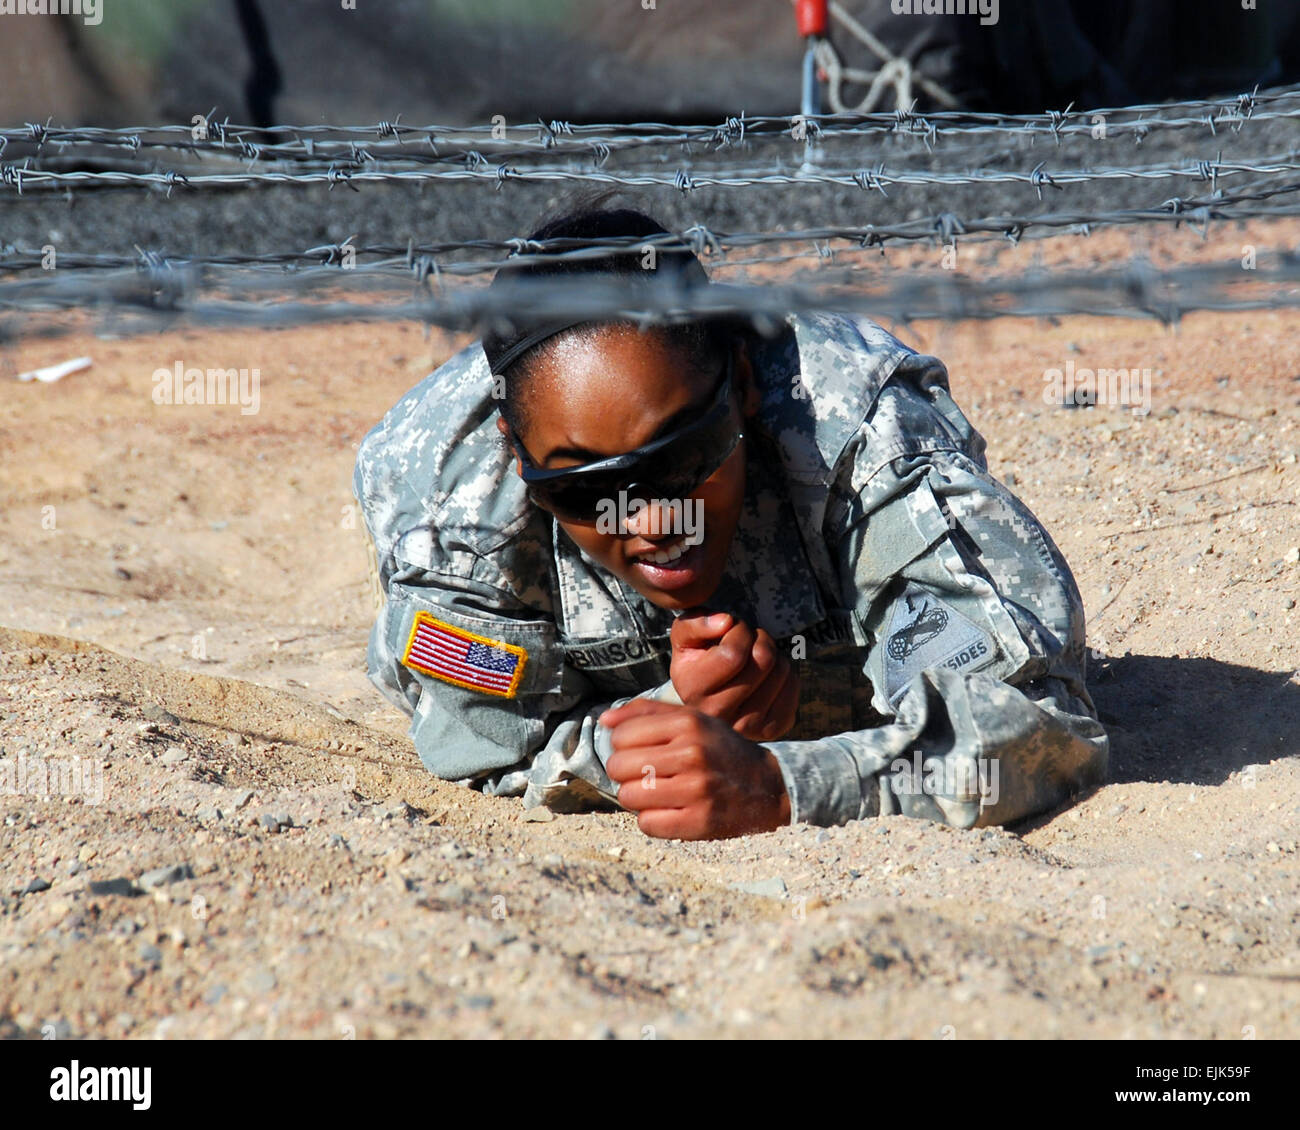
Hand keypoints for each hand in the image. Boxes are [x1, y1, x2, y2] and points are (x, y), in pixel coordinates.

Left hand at [600, 698, 791, 839]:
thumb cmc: (721, 750)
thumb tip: (604, 720)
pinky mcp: (700, 822)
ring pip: (629, 796)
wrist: (769, 787)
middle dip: (626, 772)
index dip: (624, 745)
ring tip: (658, 792)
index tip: (641, 751)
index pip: (621, 735)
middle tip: (647, 774)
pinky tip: (670, 810)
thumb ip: (646, 713)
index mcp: (688, 723)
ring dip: (638, 797)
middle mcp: (692, 753)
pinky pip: (647, 824)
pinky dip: (652, 820)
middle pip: (618, 766)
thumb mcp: (692, 720)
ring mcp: (696, 790)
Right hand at [669, 609, 799, 740]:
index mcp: (692, 689)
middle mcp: (718, 714)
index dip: (740, 631)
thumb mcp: (685, 638)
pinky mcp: (771, 729)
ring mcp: (746, 726)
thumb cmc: (698, 662)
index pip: (734, 653)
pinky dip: (785, 672)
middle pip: (763, 660)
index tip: (733, 630)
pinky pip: (793, 686)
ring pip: (781, 671)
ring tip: (756, 659)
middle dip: (760, 639)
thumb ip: (696, 622)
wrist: (708, 699)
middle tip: (749, 642)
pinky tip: (767, 676)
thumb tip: (726, 622)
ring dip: (773, 654)